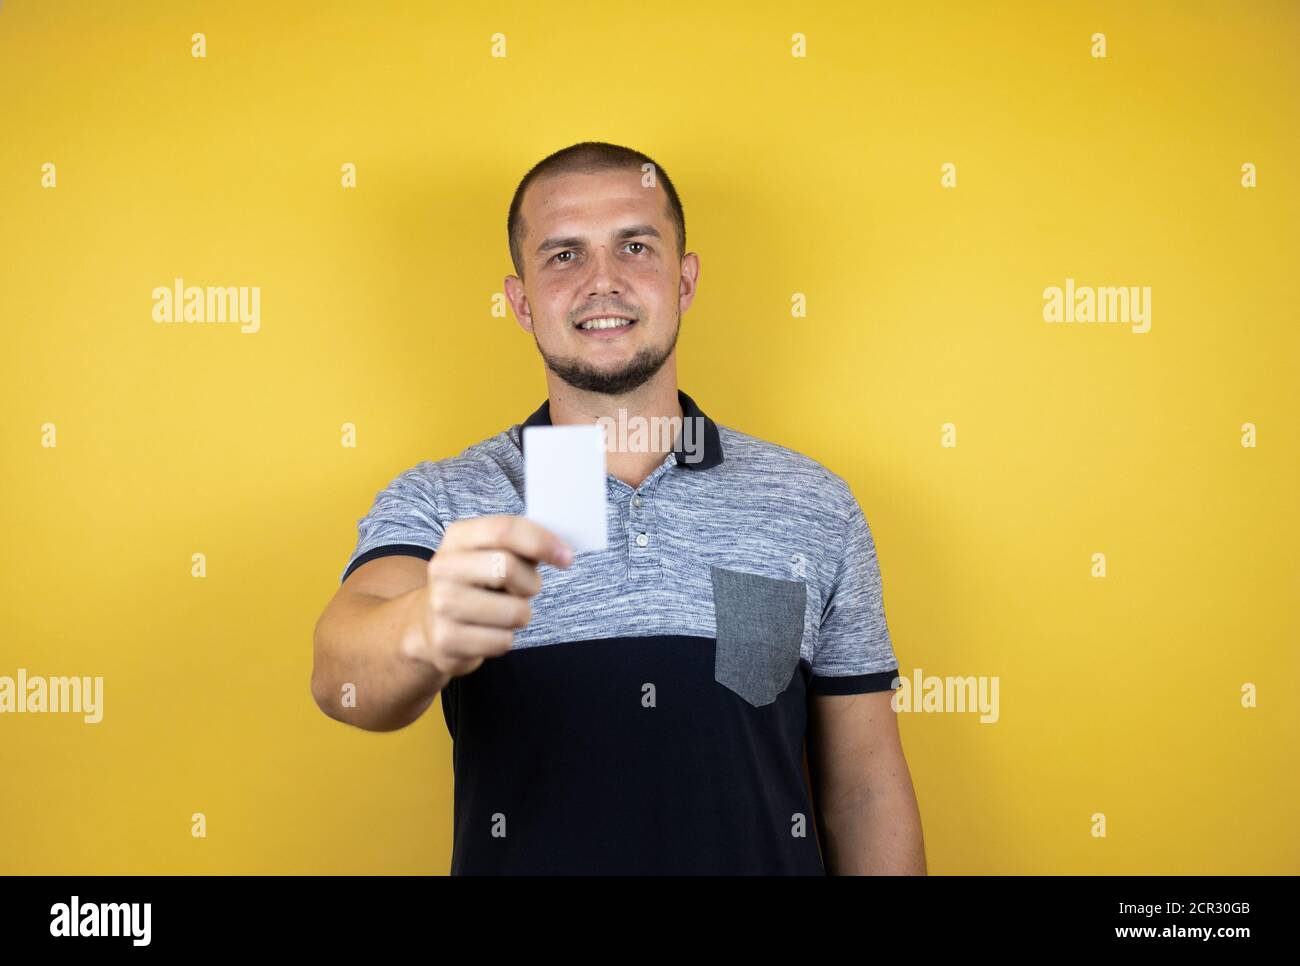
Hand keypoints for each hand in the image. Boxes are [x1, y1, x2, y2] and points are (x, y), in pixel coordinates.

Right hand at [402, 515, 573, 679]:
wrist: (429, 625)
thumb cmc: (475, 584)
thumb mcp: (490, 554)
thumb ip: (521, 545)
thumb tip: (560, 548)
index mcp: (457, 537)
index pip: (504, 529)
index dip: (542, 542)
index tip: (566, 557)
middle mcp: (443, 567)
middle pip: (506, 567)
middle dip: (531, 582)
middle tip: (527, 589)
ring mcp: (440, 604)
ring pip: (513, 611)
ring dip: (520, 614)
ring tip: (504, 611)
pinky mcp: (446, 640)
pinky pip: (503, 641)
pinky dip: (505, 638)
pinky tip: (489, 631)